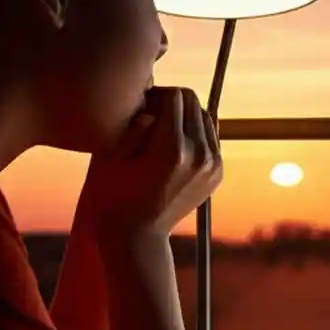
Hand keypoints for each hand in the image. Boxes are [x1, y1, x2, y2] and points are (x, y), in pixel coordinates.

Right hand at [79, 87, 222, 241]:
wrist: (137, 235)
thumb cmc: (114, 194)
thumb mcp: (112, 157)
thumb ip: (133, 125)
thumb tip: (152, 107)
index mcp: (171, 148)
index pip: (174, 95)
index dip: (154, 94)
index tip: (140, 107)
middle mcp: (198, 155)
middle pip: (192, 101)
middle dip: (171, 102)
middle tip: (150, 116)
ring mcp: (212, 165)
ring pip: (205, 116)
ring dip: (185, 116)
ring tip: (162, 131)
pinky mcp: (217, 173)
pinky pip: (211, 137)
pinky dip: (195, 133)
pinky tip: (175, 145)